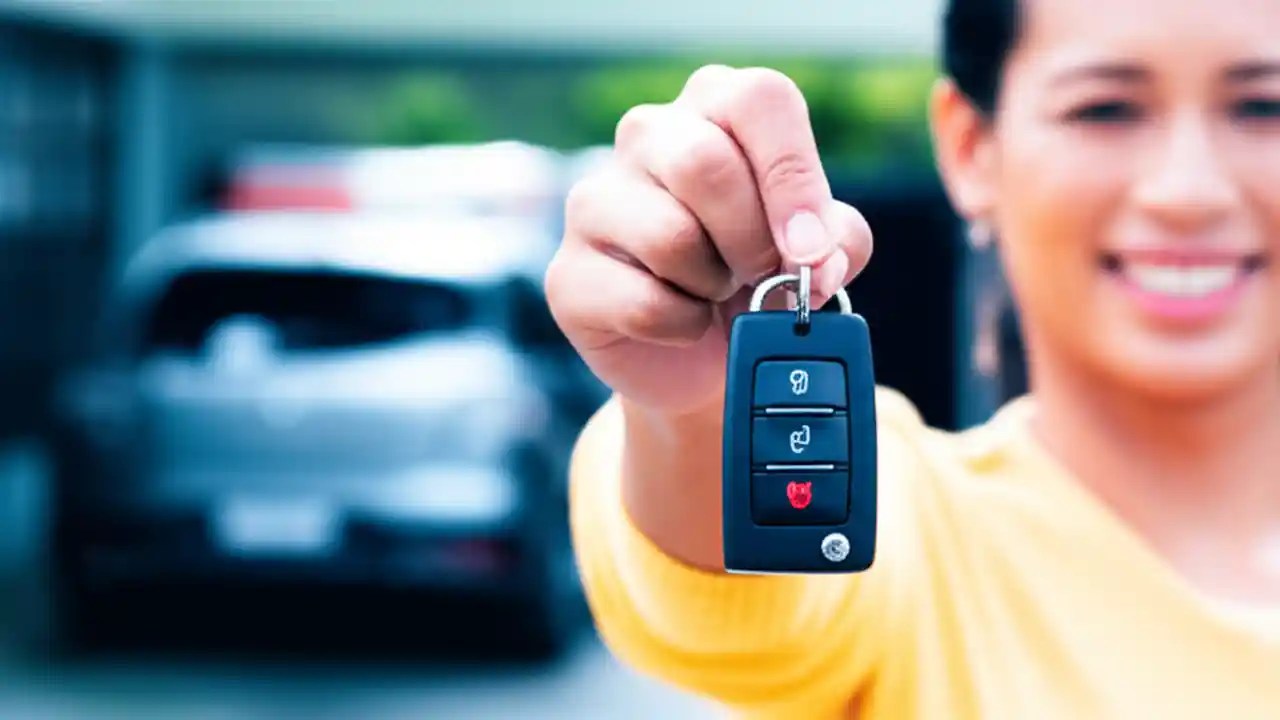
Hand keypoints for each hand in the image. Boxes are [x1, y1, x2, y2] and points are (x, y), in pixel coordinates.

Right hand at [545, 65, 873, 416]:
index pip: (758, 100)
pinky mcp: (568, 274)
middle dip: (753, 238)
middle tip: (769, 277)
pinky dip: (684, 328)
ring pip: (671, 236)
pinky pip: (643, 304)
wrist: (699, 356)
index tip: (812, 247)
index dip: (793, 176)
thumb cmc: (758, 279)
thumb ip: (838, 239)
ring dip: (715, 284)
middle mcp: (648, 135)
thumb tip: (819, 256)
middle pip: (704, 165)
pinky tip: (683, 322)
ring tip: (718, 293)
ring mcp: (596, 201)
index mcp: (715, 105)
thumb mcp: (818, 251)